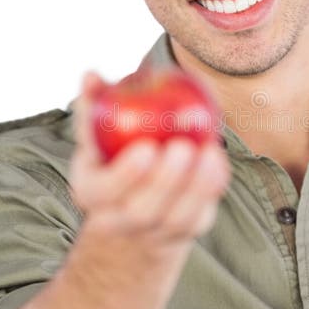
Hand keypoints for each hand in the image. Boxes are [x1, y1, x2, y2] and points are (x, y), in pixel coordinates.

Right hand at [70, 71, 230, 253]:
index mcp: (90, 193)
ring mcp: (151, 234)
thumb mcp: (98, 130)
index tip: (147, 147)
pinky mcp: (181, 234)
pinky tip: (218, 160)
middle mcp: (116, 222)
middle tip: (182, 146)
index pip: (102, 190)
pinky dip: (211, 189)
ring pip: (175, 219)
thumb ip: (94, 102)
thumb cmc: (113, 151)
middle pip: (140, 211)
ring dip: (195, 186)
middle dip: (164, 181)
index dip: (124, 174)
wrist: (131, 201)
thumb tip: (90, 74)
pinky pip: (199, 216)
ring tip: (209, 150)